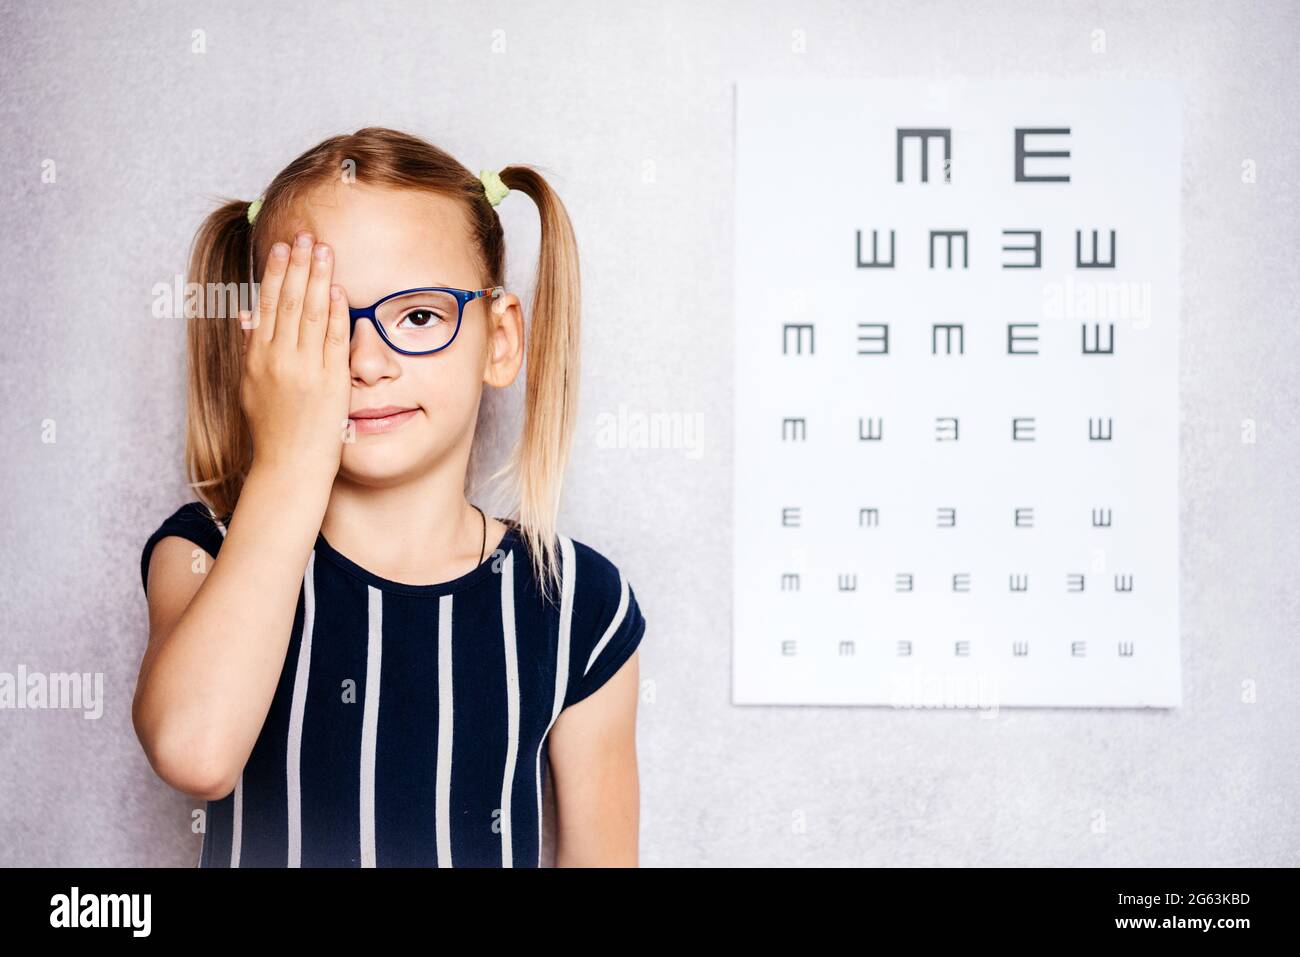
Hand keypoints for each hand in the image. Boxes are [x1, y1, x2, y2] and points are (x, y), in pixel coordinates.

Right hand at [238, 230, 350, 478]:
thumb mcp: (250, 387)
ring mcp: (304, 369)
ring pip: (310, 314)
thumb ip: (250, 348)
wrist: (289, 465)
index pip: (267, 305)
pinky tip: (338, 288)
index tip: (281, 247)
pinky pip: (332, 339)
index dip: (276, 274)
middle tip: (304, 236)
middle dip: (297, 266)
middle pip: (288, 302)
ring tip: (323, 250)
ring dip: (317, 279)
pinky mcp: (329, 381)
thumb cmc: (272, 429)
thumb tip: (244, 315)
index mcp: (257, 358)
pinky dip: (335, 312)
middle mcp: (278, 359)